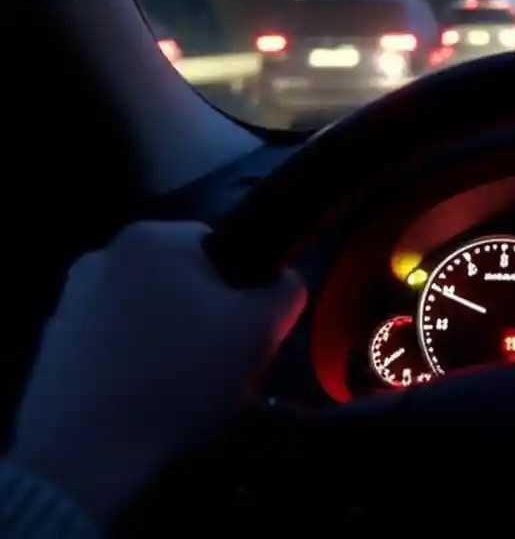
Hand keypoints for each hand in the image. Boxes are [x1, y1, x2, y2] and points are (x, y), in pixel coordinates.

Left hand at [8, 221, 304, 523]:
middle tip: (219, 363)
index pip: (220, 248)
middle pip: (182, 282)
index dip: (244, 290)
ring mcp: (71, 300)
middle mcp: (103, 255)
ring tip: (180, 387)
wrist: (88, 450)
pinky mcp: (54, 344)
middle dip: (205, 317)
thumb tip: (284, 280)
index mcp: (152, 238)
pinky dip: (133, 363)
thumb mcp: (259, 332)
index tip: (246, 332)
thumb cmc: (181, 377)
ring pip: (147, 313)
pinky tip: (144, 398)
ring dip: (168, 339)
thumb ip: (286, 292)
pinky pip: (113, 343)